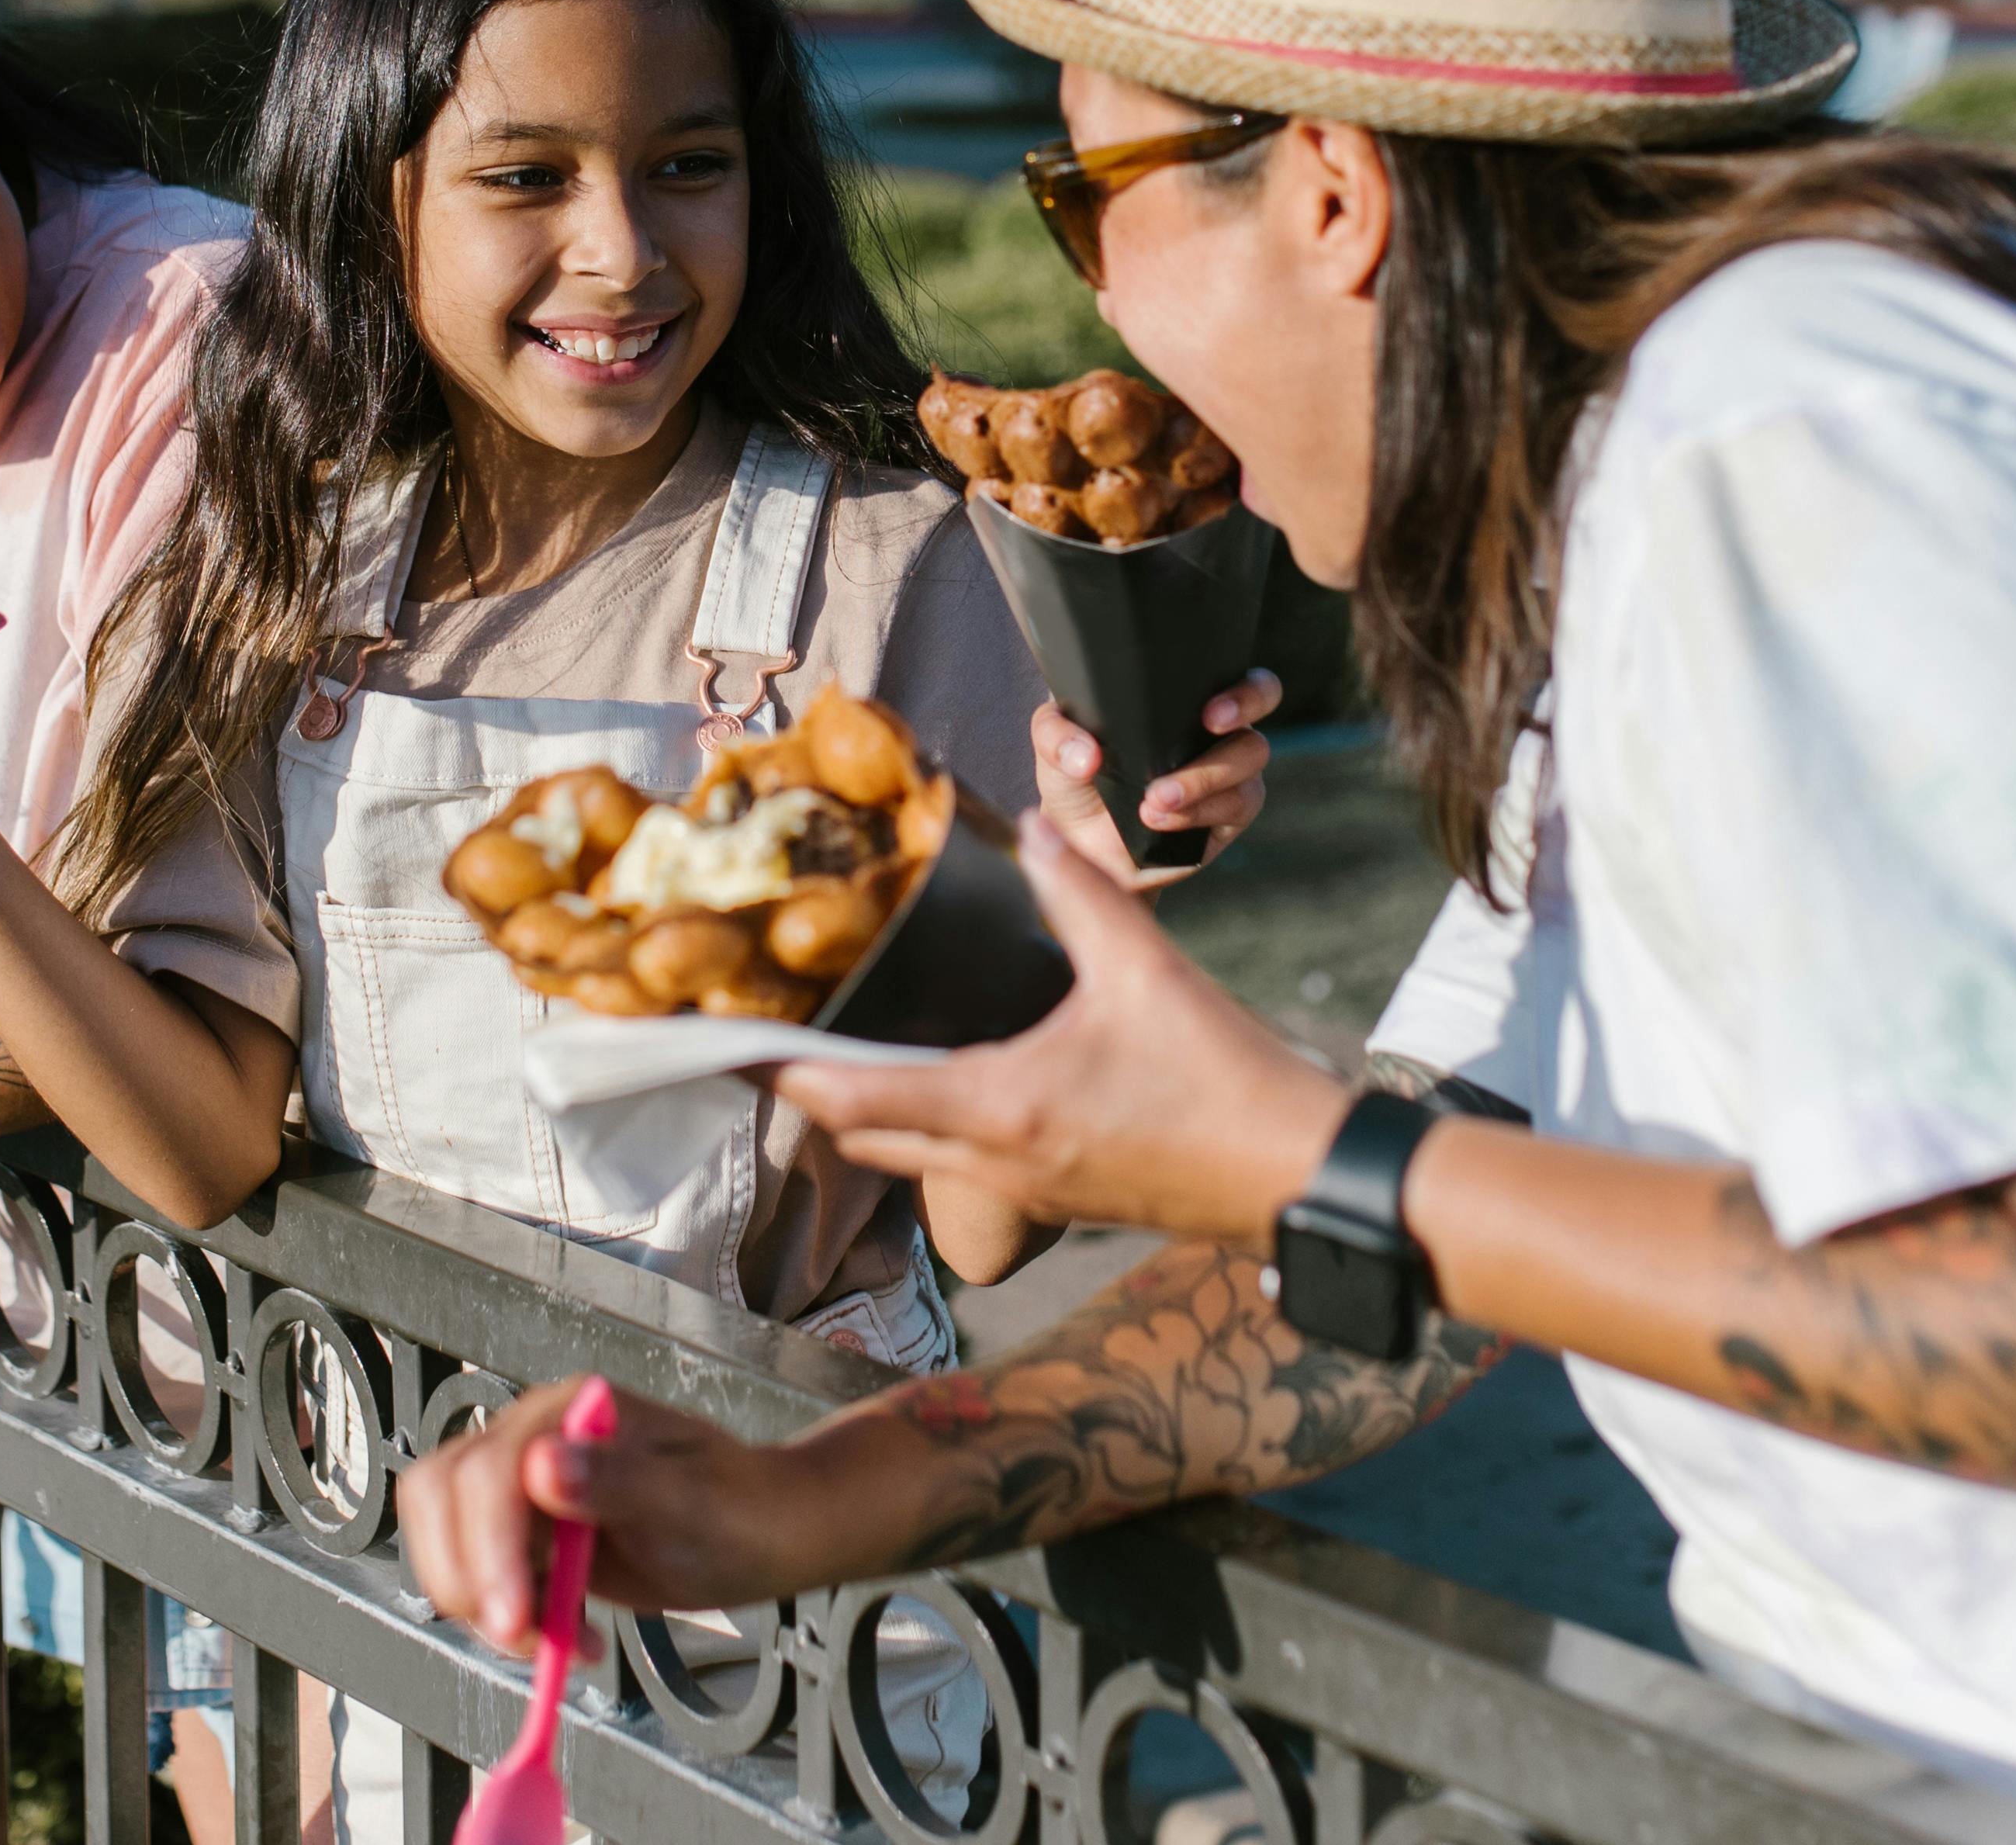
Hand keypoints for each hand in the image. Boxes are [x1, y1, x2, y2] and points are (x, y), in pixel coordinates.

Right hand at [398, 1378, 806, 1655]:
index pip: (487, 1468)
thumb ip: (619, 1481)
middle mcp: (533, 1439)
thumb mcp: (690, 1500)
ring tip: (560, 1640)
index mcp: (571, 1413)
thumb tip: (543, 1465)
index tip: (512, 1617)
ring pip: (448, 1539)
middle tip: (523, 1638)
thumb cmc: (738, 1507)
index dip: (488, 1545)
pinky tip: (567, 1635)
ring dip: (485, 1604)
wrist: (762, 1531)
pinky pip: (480, 1574)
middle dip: (467, 1576)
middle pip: (442, 1496)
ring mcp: (522, 1486)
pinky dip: (508, 1617)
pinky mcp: (525, 1533)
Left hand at [772, 814, 1346, 1243]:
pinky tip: (934, 1072)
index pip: (850, 1095)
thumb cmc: (1227, 1082)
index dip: (775, 1069)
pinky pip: (959, 1162)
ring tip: (831, 1044)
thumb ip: (1083, 889)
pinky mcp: (1059, 1194)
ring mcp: (1024, 1188)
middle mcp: (994, 1160)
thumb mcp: (1148, 969)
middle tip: (763, 1033)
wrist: (1299, 1176)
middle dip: (804, 1089)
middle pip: (859, 1134)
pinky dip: (921, 1121)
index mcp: (998, 1106)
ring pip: (906, 1153)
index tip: (716, 1041)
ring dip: (861, 1107)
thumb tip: (1037, 821)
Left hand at [1027, 671, 1277, 886]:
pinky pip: (1235, 807)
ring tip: (1153, 800)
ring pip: (1248, 762)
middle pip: (1262, 705)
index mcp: (1182, 703)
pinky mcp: (1226, 818)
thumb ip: (1057, 736)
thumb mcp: (1054, 749)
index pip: (1238, 677)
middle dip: (1244, 710)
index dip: (1244, 688)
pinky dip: (1198, 813)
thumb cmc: (1074, 782)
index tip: (1210, 709)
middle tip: (1209, 725)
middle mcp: (1214, 733)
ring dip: (1202, 778)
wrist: (1080, 850)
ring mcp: (1227, 776)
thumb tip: (1086, 755)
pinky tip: (1161, 821)